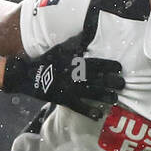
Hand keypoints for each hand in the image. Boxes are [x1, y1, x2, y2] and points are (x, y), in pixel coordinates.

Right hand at [0, 37, 123, 118]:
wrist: (26, 74)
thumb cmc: (45, 60)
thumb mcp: (60, 48)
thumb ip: (75, 44)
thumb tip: (86, 36)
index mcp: (75, 62)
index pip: (97, 63)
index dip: (110, 66)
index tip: (120, 68)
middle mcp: (75, 75)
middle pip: (99, 78)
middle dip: (112, 81)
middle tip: (123, 84)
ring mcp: (70, 88)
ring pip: (92, 93)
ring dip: (105, 96)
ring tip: (115, 99)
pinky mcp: (63, 99)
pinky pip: (79, 107)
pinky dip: (89, 111)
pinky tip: (99, 115)